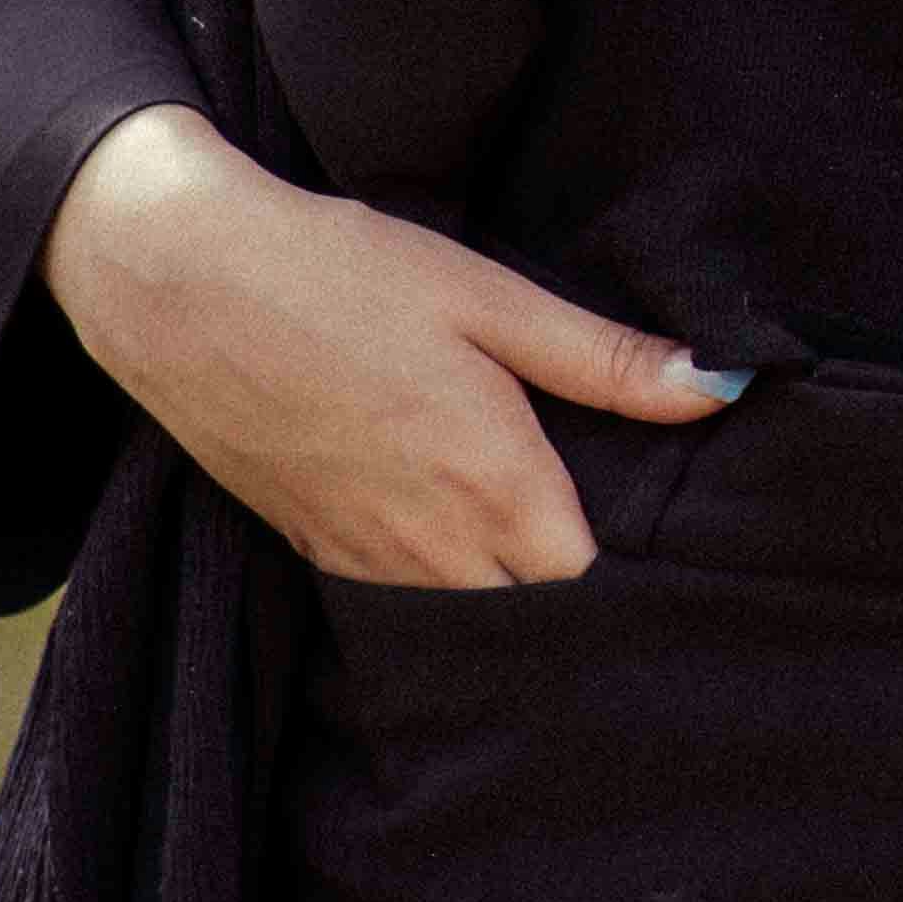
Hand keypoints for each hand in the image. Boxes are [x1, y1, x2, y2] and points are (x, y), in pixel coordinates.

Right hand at [38, 103, 740, 586]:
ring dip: (510, 610)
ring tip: (552, 567)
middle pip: (535, 624)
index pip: (595, 592)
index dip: (642, 584)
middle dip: (581, 610)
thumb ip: (606, 359)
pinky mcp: (314, 554)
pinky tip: (460, 553)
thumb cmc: (342, 273)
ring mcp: (367, 563)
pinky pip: (400, 610)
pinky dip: (441, 600)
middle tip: (630, 572)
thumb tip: (722, 389)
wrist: (179, 281)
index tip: (679, 559)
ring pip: (466, 628)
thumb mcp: (488, 296)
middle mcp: (434, 549)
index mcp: (495, 486)